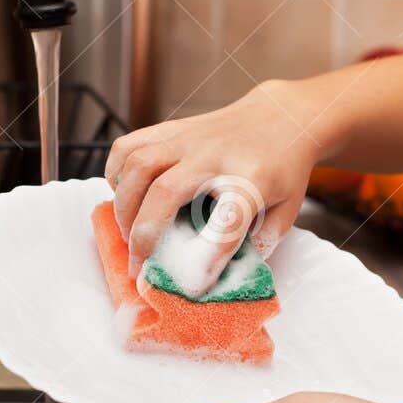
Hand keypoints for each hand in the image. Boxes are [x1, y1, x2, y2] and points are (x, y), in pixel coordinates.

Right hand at [103, 80, 324, 291]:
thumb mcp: (287, 210)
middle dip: (143, 235)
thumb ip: (259, 242)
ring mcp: (188, 138)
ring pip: (138, 165)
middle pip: (165, 192)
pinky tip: (123, 196)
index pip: (227, 222)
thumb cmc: (282, 170)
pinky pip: (128, 146)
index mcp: (252, 180)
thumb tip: (221, 273)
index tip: (192, 287)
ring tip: (128, 233)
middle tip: (138, 266)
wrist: (281, 116)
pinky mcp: (171, 129)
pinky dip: (115, 173)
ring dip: (124, 206)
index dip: (208, 258)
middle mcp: (215, 155)